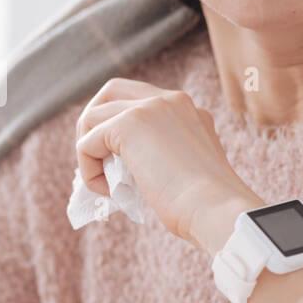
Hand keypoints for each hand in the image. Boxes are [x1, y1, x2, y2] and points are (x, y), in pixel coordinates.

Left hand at [75, 78, 261, 252]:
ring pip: (92, 117)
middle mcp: (169, 99)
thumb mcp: (185, 165)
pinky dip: (89, 171)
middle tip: (96, 160)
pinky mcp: (128, 125)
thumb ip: (160, 151)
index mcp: (186, 108)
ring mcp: (149, 107)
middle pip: (110, 92)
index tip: (118, 160)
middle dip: (92, 123)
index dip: (118, 125)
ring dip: (88, 152)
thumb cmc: (205, 205)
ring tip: (106, 184)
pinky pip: (86, 144)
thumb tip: (123, 163)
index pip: (138, 99)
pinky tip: (109, 192)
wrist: (216, 210)